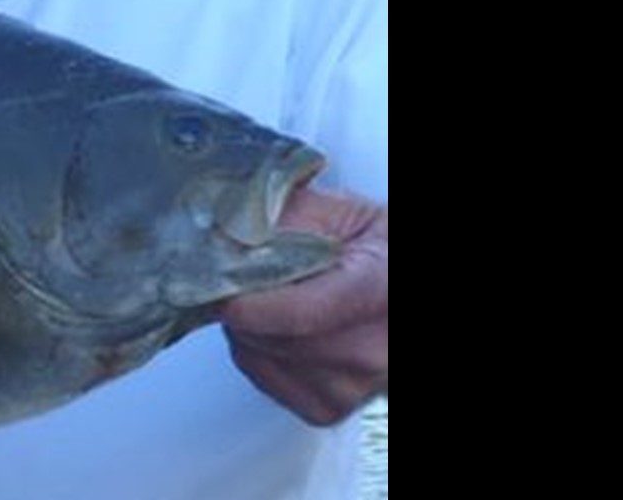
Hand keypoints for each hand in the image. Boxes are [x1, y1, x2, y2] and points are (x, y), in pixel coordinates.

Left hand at [220, 187, 387, 425]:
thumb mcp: (339, 214)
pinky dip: (256, 352)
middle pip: (277, 339)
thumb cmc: (377, 251)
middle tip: (240, 280)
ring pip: (263, 358)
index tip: (224, 292)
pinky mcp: (331, 409)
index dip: (254, 305)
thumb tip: (229, 234)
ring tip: (269, 300)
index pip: (305, 314)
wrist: (398, 290)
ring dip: (248, 328)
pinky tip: (276, 329)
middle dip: (244, 307)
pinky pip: (265, 379)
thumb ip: (287, 217)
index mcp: (383, 289)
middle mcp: (376, 348)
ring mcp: (357, 386)